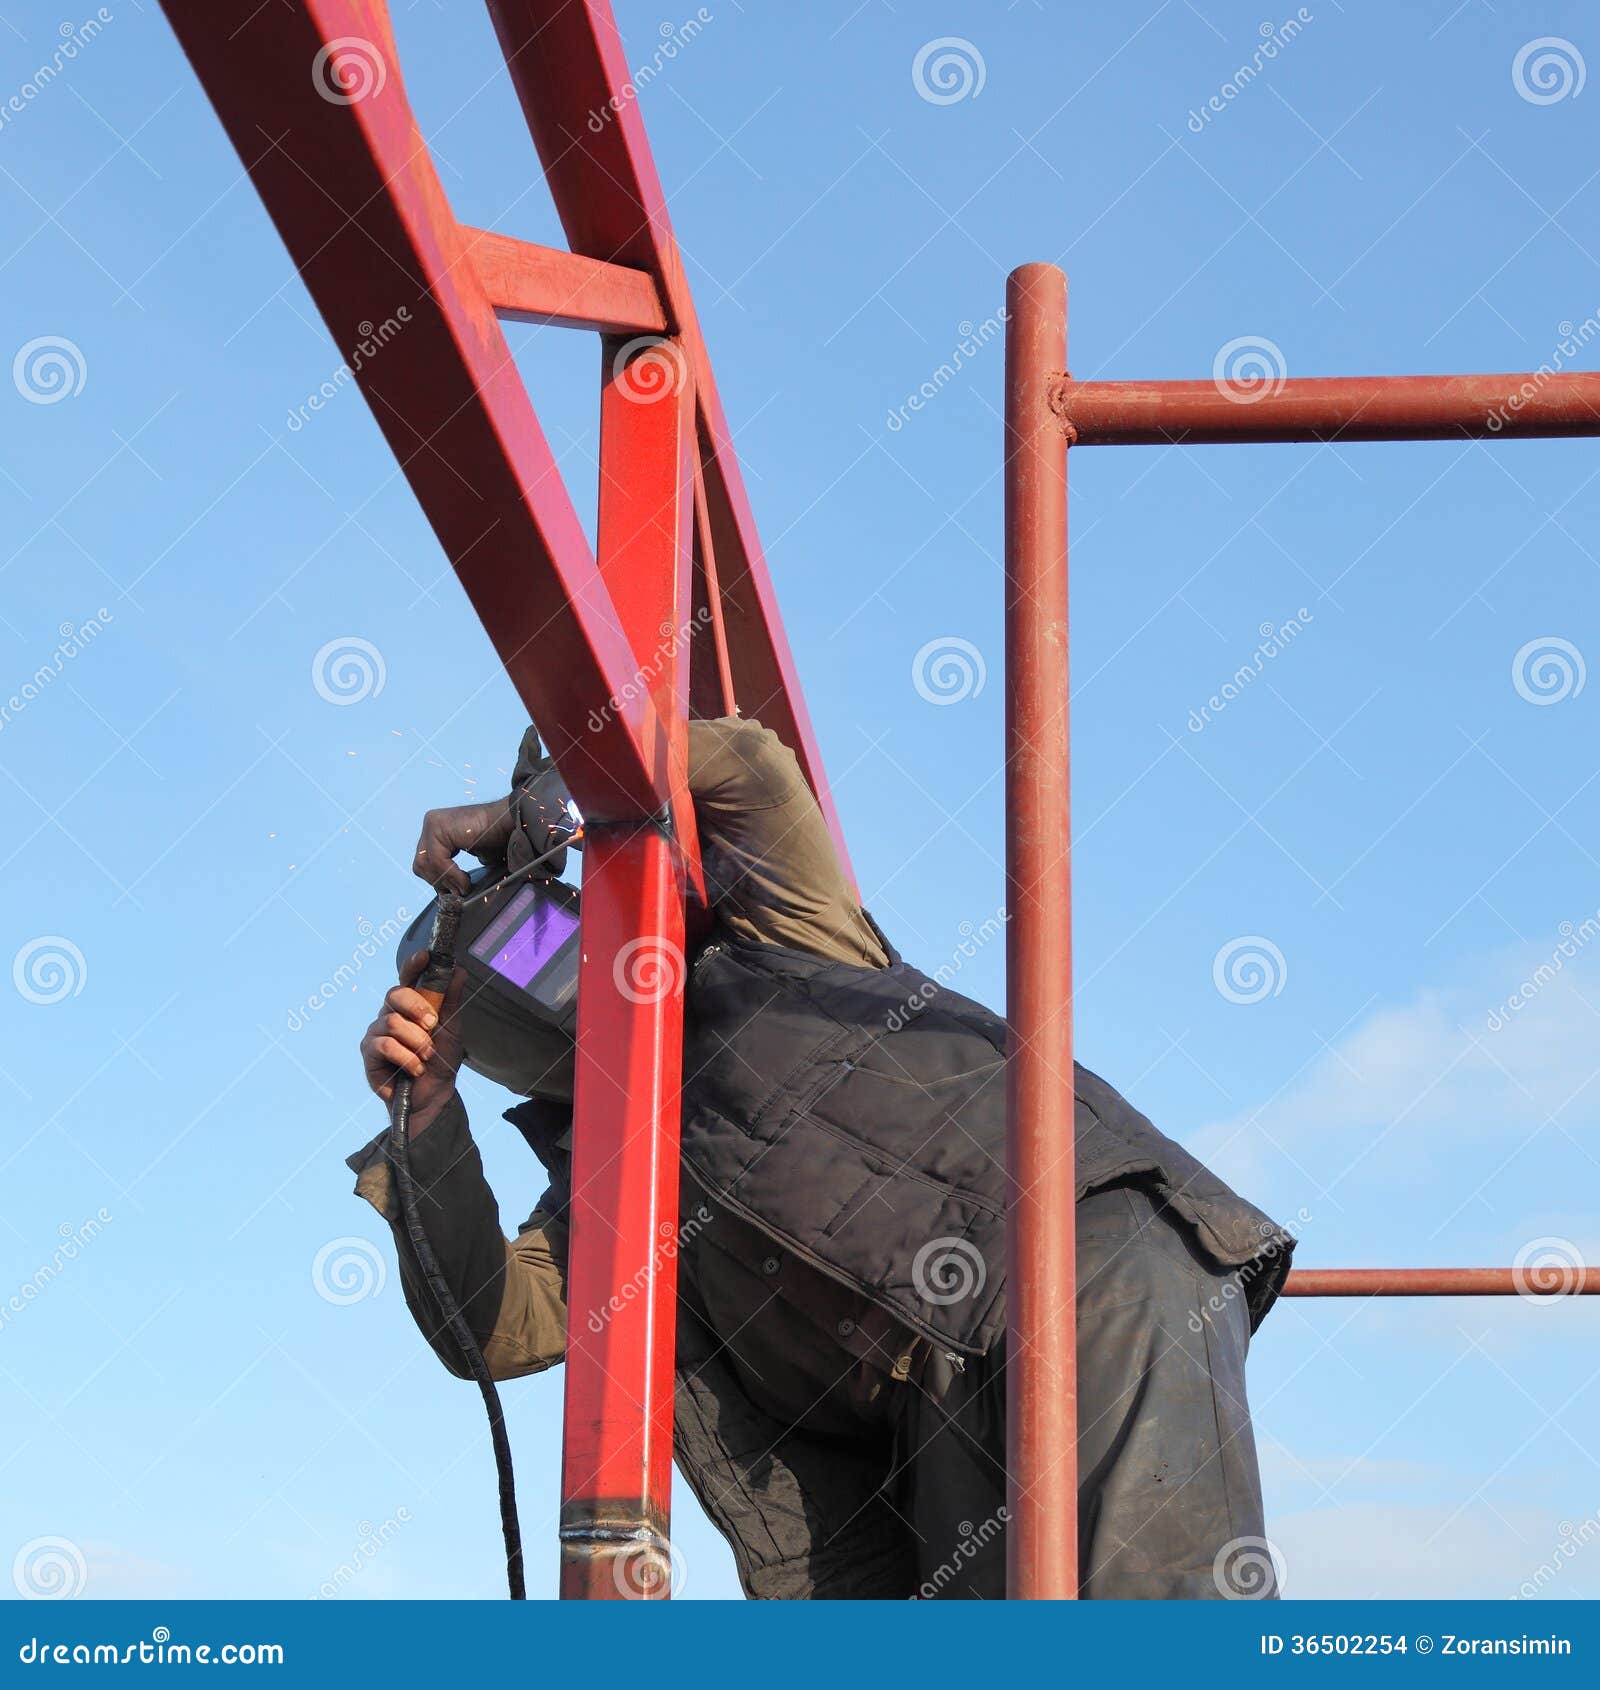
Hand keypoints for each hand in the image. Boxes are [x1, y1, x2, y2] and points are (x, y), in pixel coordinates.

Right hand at [360, 948, 465, 1129]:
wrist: (432, 1096)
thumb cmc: (440, 1061)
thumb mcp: (452, 1030)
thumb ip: (452, 1001)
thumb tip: (459, 970)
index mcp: (410, 1006)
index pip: (407, 978)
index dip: (413, 965)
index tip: (425, 955)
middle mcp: (390, 1014)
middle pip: (395, 994)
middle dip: (418, 1007)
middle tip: (433, 1025)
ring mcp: (377, 1032)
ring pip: (392, 1022)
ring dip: (416, 1041)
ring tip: (427, 1056)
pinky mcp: (369, 1052)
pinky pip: (385, 1045)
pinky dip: (406, 1058)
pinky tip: (415, 1069)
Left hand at [413, 798, 514, 893]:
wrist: (510, 823)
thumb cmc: (497, 838)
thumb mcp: (467, 857)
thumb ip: (450, 869)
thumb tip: (445, 892)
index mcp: (436, 829)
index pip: (423, 862)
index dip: (437, 881)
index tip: (455, 892)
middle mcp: (431, 823)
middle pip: (420, 864)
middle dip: (438, 882)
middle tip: (458, 892)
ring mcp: (433, 823)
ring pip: (425, 864)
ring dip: (446, 881)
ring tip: (464, 886)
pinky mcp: (438, 827)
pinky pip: (437, 860)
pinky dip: (452, 875)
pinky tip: (466, 881)